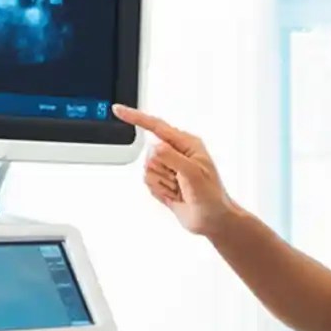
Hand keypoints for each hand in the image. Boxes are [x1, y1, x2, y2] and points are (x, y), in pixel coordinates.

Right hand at [113, 104, 237, 235]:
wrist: (212, 220)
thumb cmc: (212, 196)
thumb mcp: (194, 174)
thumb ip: (173, 158)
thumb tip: (155, 146)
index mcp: (187, 144)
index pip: (157, 126)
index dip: (136, 118)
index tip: (119, 110)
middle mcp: (176, 153)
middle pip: (150, 153)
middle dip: (163, 170)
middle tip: (180, 181)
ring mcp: (168, 168)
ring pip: (147, 169)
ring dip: (163, 183)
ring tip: (180, 189)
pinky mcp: (162, 182)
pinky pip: (148, 182)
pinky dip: (160, 191)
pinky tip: (175, 195)